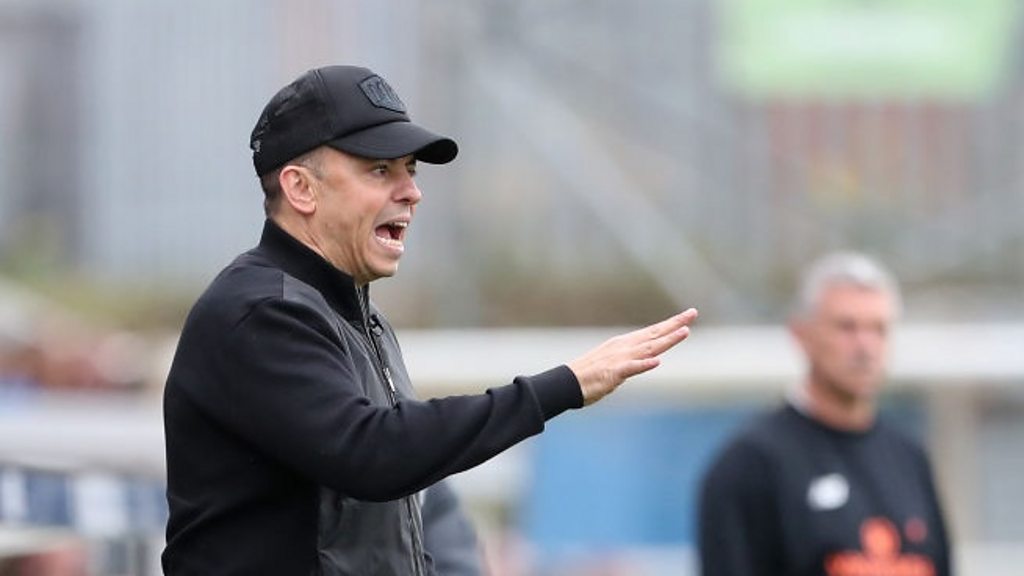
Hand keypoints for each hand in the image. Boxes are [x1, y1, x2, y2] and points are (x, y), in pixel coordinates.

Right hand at [568, 308, 697, 405]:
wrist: (567, 383)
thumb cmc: (589, 374)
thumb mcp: (614, 361)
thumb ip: (632, 358)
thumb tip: (648, 358)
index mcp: (625, 344)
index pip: (652, 332)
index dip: (671, 324)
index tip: (687, 317)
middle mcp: (625, 347)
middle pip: (655, 334)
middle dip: (675, 324)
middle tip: (693, 313)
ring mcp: (620, 359)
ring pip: (649, 349)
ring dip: (667, 340)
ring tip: (684, 332)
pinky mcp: (613, 373)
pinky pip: (631, 368)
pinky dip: (644, 365)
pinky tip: (657, 362)